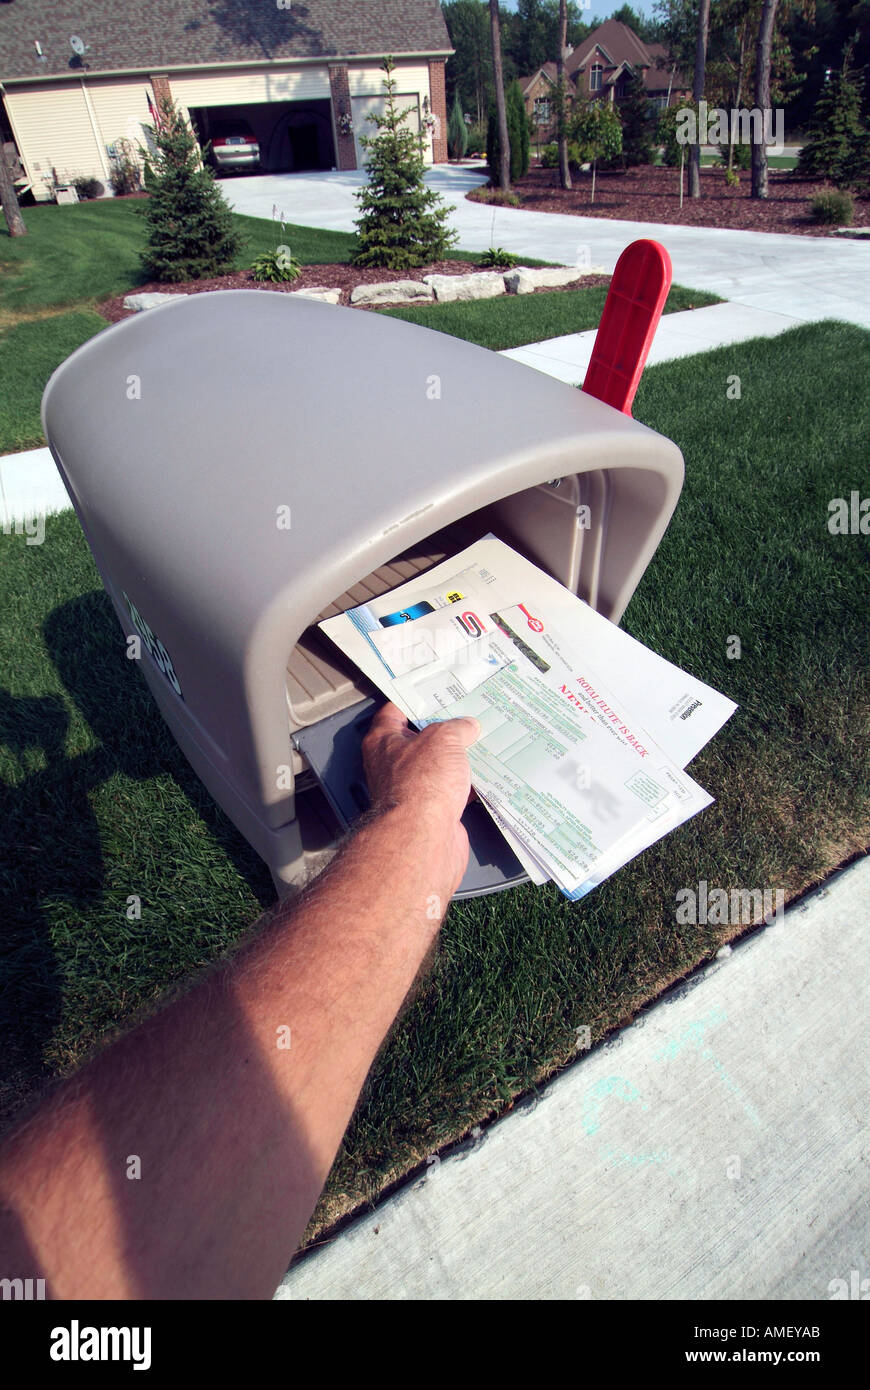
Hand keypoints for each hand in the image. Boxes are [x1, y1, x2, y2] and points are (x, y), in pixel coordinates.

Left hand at [361, 703, 479, 889]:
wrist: (424, 836)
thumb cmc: (420, 785)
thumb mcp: (444, 738)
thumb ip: (457, 727)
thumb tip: (467, 726)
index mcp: (383, 741)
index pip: (394, 712)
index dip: (415, 701)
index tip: (433, 696)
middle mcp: (391, 766)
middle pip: (418, 741)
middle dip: (442, 733)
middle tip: (463, 721)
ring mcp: (409, 790)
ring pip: (435, 768)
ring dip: (455, 761)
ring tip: (477, 747)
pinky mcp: (428, 812)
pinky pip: (448, 792)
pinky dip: (464, 787)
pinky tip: (481, 779)